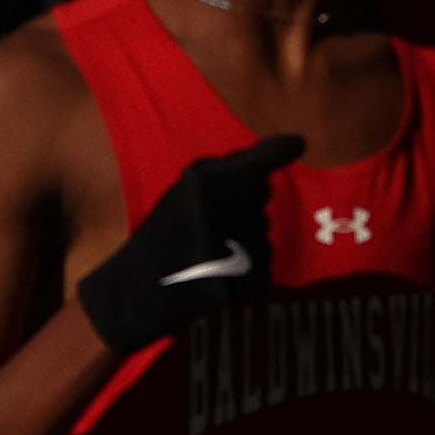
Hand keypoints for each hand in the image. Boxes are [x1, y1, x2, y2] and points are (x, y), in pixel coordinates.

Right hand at [72, 138, 302, 356]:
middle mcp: (219, 209)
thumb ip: (229, 173)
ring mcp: (229, 246)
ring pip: (265, 239)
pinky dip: (249, 277)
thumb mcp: (185, 194)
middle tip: (210, 227)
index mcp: (202, 184)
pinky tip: (220, 278)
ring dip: (248, 248)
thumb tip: (293, 147)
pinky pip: (264, 271)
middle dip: (246, 209)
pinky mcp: (234, 282)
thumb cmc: (165, 236)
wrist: (136, 290)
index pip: (254, 164)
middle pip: (261, 197)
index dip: (278, 151)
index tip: (298, 144)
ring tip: (211, 257)